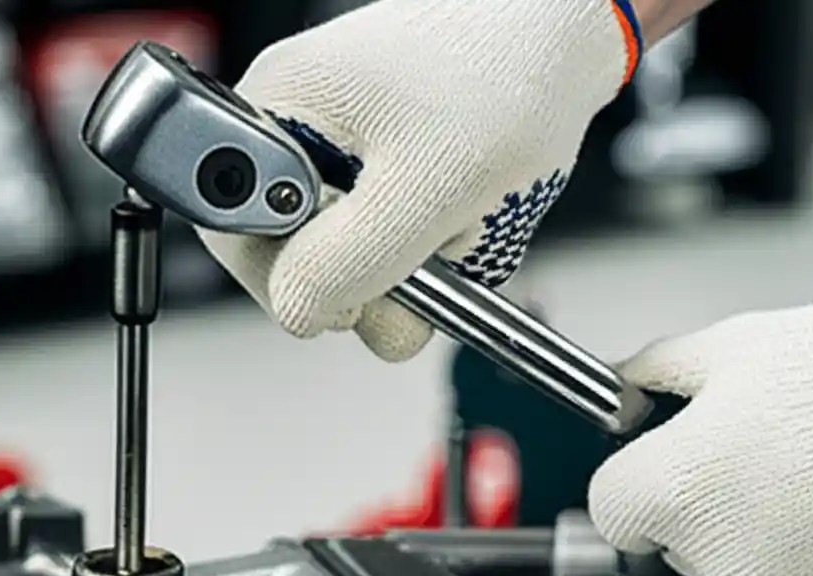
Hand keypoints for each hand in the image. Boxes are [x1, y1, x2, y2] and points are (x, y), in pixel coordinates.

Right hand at [197, 0, 641, 360]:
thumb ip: (350, 262)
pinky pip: (401, 227)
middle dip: (379, 272)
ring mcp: (350, 142)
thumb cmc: (506, 71)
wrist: (573, 26)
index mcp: (277, 114)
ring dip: (422, 257)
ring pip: (364, 251)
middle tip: (436, 242)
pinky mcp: (396, 155)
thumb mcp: (426, 188)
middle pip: (305, 254)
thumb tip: (298, 309)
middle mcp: (302, 127)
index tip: (363, 288)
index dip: (299, 281)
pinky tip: (475, 207)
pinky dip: (441, 235)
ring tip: (466, 213)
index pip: (239, 238)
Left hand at [588, 272, 812, 575]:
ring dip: (768, 537)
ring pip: (745, 572)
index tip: (667, 460)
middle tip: (767, 456)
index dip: (639, 476)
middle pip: (680, 543)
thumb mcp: (733, 346)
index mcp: (677, 493)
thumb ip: (657, 370)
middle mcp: (720, 561)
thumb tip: (627, 383)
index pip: (615, 507)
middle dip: (707, 505)